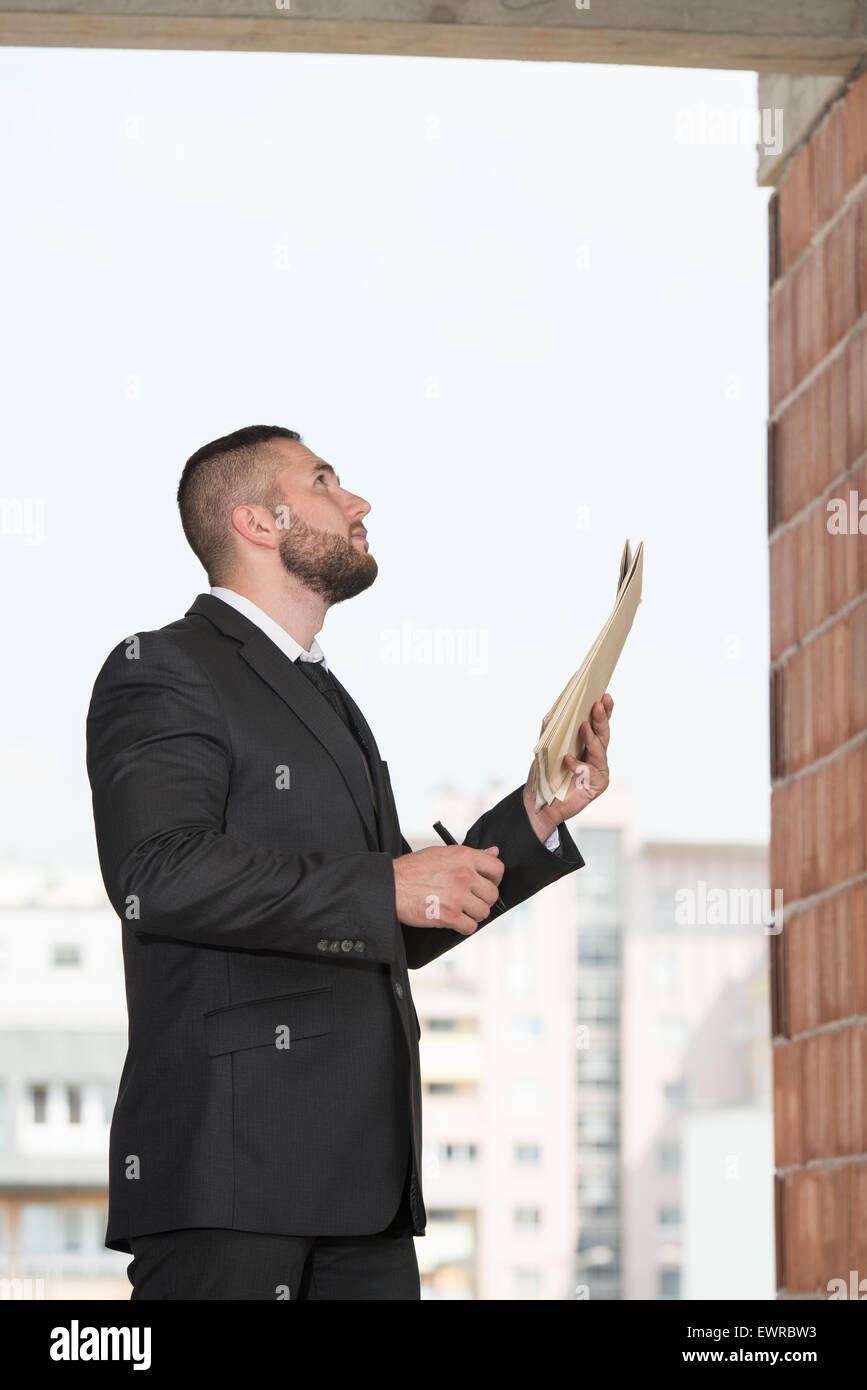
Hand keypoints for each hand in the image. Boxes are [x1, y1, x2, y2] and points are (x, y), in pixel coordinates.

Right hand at [393, 844, 503, 934]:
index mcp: (464, 856)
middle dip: (482, 899)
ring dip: (473, 914)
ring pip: (483, 912)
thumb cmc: (412, 869)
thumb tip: (494, 852)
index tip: (486, 884)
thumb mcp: (442, 853)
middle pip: (492, 894)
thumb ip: (470, 855)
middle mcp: (464, 875)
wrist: (390, 885)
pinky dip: (463, 926)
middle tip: (469, 900)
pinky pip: (470, 926)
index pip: (497, 869)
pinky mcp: (449, 915)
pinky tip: (453, 920)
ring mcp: (458, 896)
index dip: (494, 879)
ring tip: (459, 910)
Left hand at [522, 693, 612, 842]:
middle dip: (601, 718)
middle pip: (603, 734)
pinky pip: (588, 771)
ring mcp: (599, 771)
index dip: (604, 710)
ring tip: (584, 725)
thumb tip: (559, 707)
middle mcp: (596, 756)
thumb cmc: (545, 774)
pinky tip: (566, 759)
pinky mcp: (597, 785)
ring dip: (591, 737)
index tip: (604, 694)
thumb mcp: (548, 747)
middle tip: (598, 703)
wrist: (540, 803)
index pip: (598, 724)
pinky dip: (576, 764)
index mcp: (587, 745)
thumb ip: (555, 730)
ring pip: (599, 750)